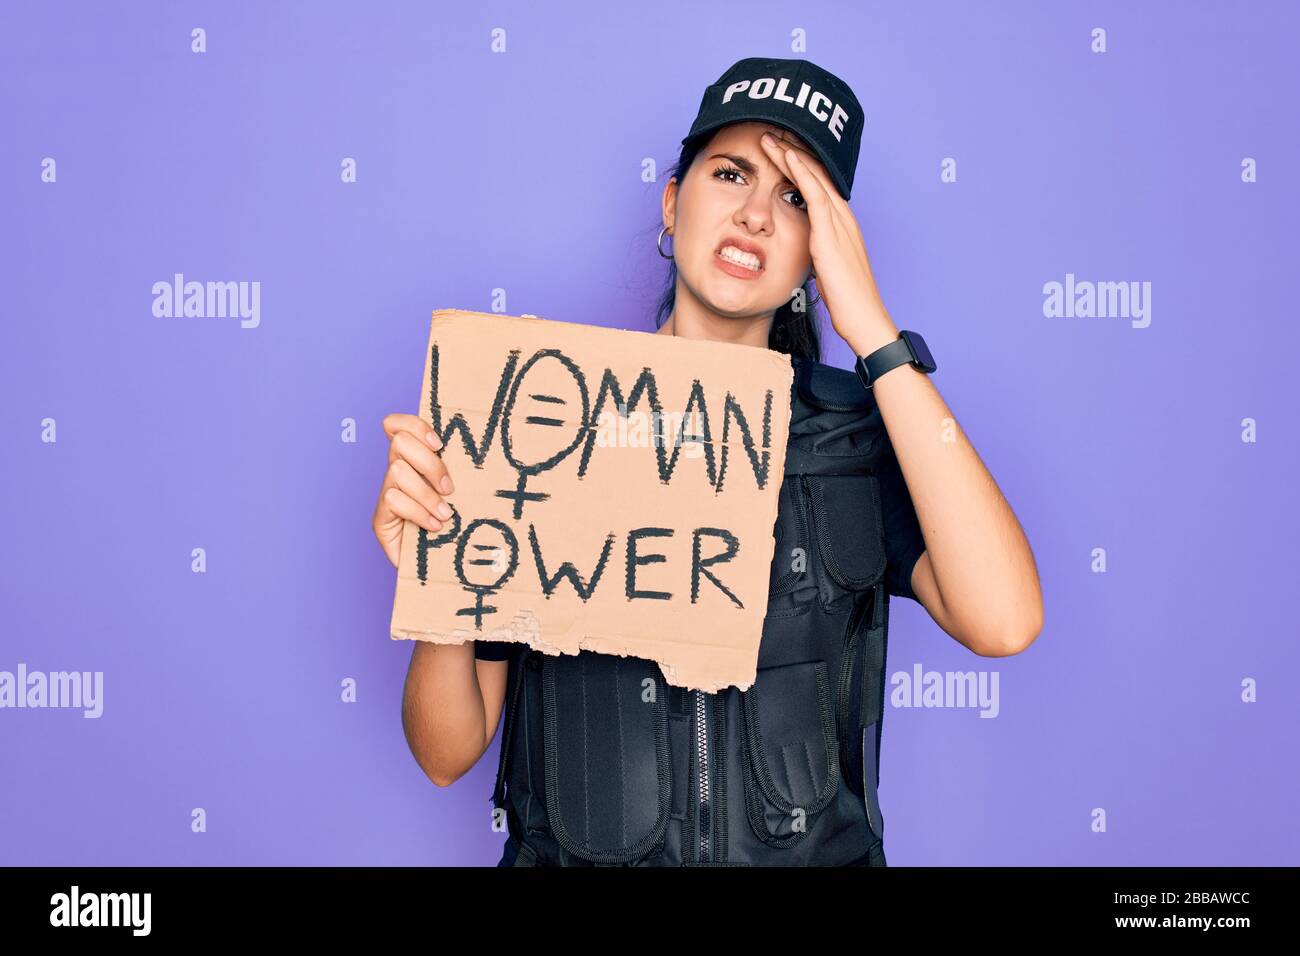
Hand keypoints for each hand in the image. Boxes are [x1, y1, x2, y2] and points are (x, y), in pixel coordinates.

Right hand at [372, 413, 456, 568]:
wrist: (435, 568)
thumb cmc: (453, 527)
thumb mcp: (458, 495)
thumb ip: (457, 474)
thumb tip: (487, 457)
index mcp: (412, 461)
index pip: (396, 426)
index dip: (414, 425)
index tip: (439, 443)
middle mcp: (395, 473)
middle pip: (399, 443)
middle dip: (430, 464)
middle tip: (450, 488)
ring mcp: (385, 495)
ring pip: (398, 471)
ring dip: (426, 493)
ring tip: (446, 514)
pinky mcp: (380, 518)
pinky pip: (394, 500)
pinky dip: (418, 512)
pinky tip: (434, 526)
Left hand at [757, 130, 898, 354]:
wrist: (865, 319)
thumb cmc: (848, 302)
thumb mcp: (827, 271)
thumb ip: (817, 254)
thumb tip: (803, 251)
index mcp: (841, 225)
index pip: (818, 186)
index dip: (798, 166)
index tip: (777, 151)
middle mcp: (843, 217)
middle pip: (816, 174)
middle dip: (793, 151)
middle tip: (770, 132)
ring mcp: (839, 222)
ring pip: (814, 176)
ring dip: (791, 153)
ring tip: (770, 135)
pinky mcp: (831, 232)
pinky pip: (814, 193)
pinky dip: (799, 171)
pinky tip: (785, 155)